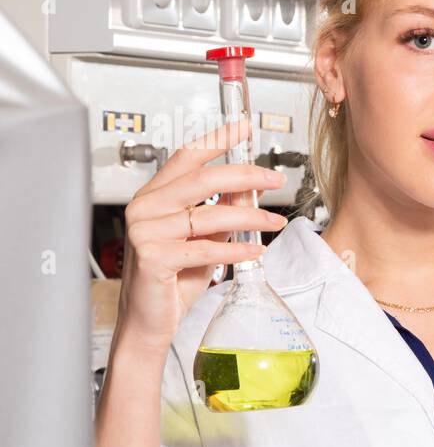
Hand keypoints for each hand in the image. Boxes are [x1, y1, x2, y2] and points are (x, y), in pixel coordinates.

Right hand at [117, 119, 288, 351]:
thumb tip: (251, 187)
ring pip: (209, 215)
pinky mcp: (153, 258)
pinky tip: (256, 249)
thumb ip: (221, 211)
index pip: (187, 157)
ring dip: (250, 216)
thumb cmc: (174, 278)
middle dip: (245, 175)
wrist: (150, 319)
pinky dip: (236, 248)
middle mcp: (146, 208)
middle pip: (202, 179)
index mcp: (155, 196)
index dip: (217, 140)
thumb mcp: (204, 237)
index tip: (243, 127)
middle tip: (275, 178)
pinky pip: (205, 248)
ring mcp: (146, 232)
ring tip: (274, 220)